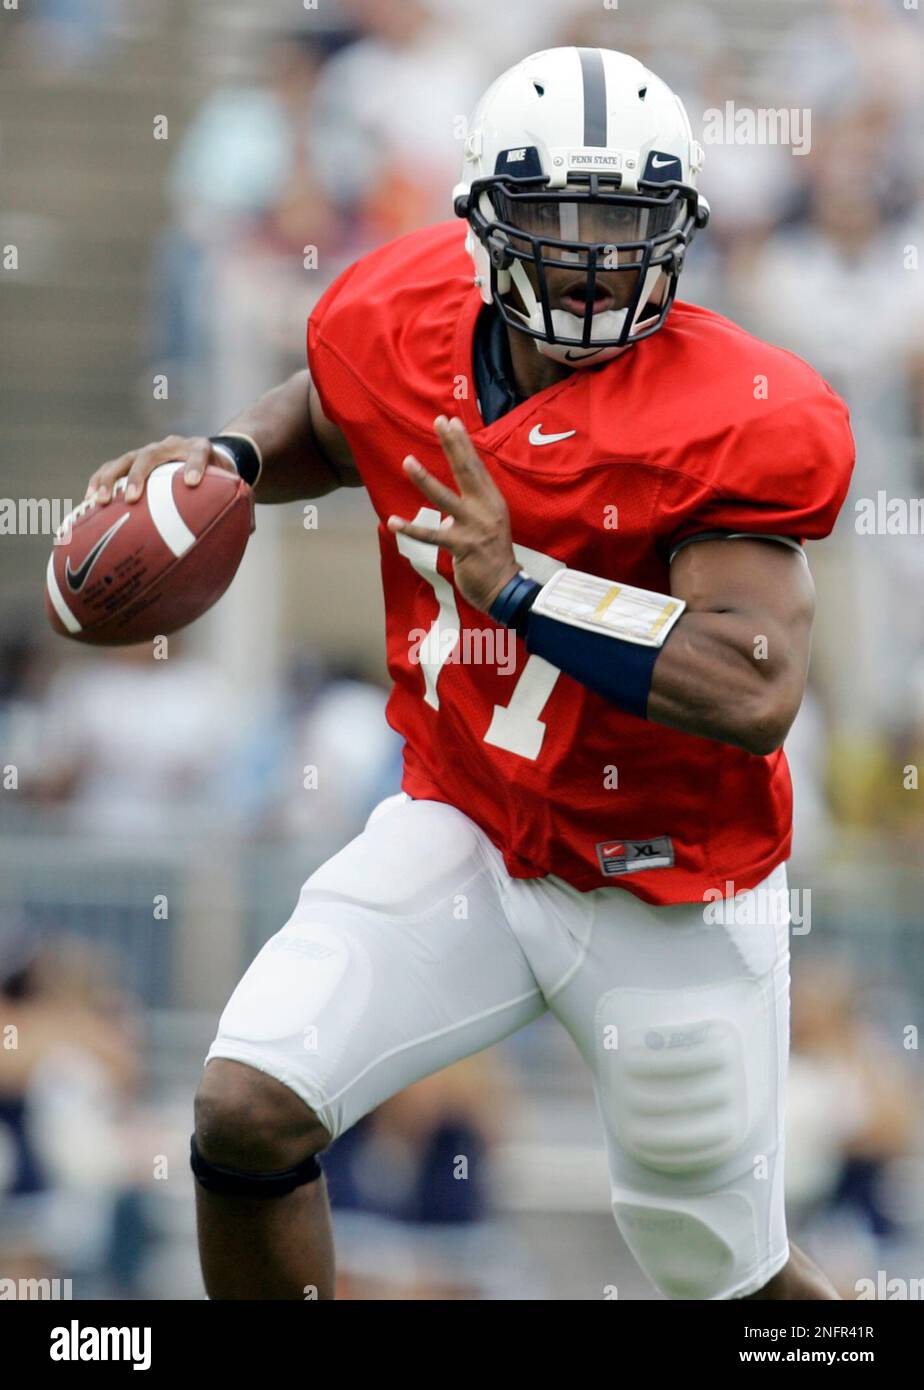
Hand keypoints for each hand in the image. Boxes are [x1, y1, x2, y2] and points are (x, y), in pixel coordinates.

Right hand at [83, 435, 236, 504]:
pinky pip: (110, 471)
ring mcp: (148, 453)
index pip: (199, 451)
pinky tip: (87, 508)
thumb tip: (248, 530)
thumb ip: (244, 504)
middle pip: (151, 454)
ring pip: (124, 460)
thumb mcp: (237, 487)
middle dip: (139, 475)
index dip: (195, 464)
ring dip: (109, 480)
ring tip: (98, 503)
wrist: (206, 457)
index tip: (193, 482)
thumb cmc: (222, 478)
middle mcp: (170, 446)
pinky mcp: (131, 463)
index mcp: (200, 449)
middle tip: (132, 498)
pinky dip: (98, 486)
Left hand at [386, 416, 518, 613]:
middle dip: (452, 445)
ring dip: (425, 479)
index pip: (476, 467)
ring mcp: (474, 528)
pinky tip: (393, 521)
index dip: (464, 444)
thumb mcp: (490, 524)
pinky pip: (431, 536)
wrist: (504, 588)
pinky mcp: (462, 547)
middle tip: (439, 422)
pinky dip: (411, 530)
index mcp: (493, 501)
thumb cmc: (493, 556)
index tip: (452, 422)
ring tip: (407, 461)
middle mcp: (486, 509)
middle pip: (466, 471)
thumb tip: (450, 505)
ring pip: (445, 499)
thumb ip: (473, 508)